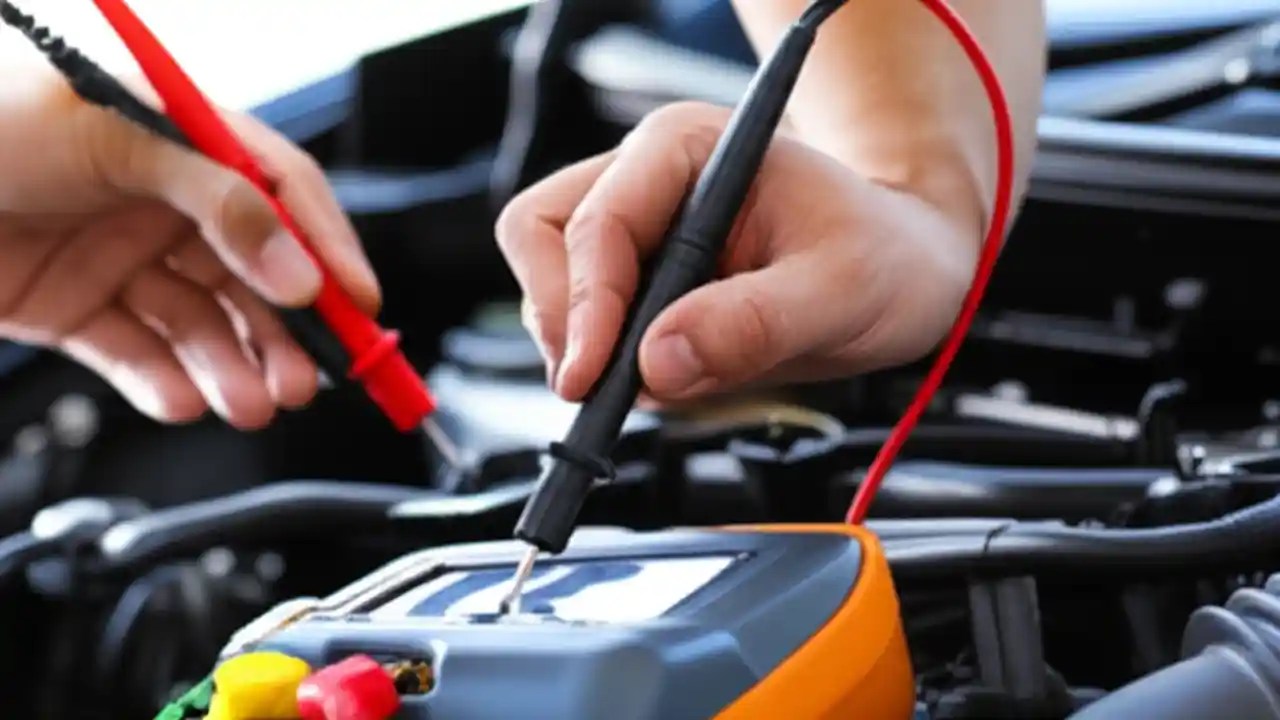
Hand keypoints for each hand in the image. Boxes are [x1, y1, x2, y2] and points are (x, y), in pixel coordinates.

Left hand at [0, 71, 378, 428]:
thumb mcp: (116, 134)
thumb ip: (220, 200)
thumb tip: (298, 269)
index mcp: (181, 138)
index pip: (281, 194)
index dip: (327, 249)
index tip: (361, 307)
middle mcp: (158, 198)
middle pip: (249, 274)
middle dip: (282, 332)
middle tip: (305, 380)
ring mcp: (115, 253)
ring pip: (198, 322)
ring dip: (231, 366)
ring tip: (251, 402)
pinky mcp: (72, 305)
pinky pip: (133, 351)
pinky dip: (162, 381)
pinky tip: (182, 398)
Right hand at [496, 102, 979, 402]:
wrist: (902, 270)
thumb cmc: (882, 253)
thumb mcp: (839, 290)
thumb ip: (752, 324)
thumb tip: (657, 364)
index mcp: (686, 148)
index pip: (596, 219)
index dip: (582, 302)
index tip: (593, 376)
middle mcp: (645, 179)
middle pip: (541, 237)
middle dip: (563, 319)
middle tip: (601, 388)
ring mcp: (635, 231)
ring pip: (548, 281)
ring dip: (579, 343)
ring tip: (654, 379)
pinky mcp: (636, 281)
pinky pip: (583, 321)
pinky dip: (604, 362)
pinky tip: (666, 374)